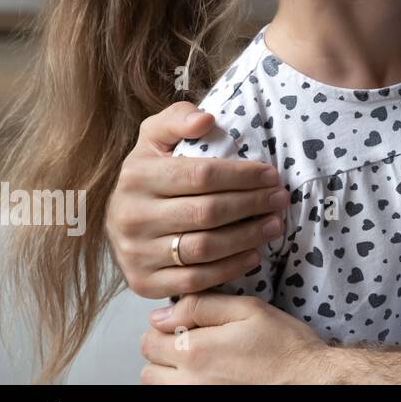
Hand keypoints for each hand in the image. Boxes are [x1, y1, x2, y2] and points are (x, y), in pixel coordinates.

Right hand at [107, 101, 289, 297]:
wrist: (119, 218)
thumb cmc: (151, 171)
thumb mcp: (156, 137)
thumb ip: (177, 119)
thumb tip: (205, 119)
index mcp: (136, 177)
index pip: (201, 175)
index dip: (242, 175)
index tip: (272, 174)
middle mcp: (131, 217)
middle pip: (207, 212)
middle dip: (252, 204)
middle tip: (281, 199)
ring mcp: (135, 254)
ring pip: (204, 248)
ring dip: (247, 237)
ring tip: (275, 225)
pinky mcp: (143, 283)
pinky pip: (194, 280)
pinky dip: (229, 270)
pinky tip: (254, 255)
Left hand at [140, 293, 333, 383]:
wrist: (308, 380)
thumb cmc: (284, 346)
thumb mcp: (249, 309)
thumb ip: (202, 307)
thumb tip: (163, 314)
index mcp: (195, 350)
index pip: (150, 338)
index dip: (166, 326)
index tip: (187, 323)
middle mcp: (188, 380)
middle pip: (149, 365)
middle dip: (163, 350)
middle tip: (193, 341)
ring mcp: (195, 398)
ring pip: (157, 386)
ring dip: (168, 372)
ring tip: (199, 361)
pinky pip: (175, 396)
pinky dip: (183, 385)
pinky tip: (208, 377)